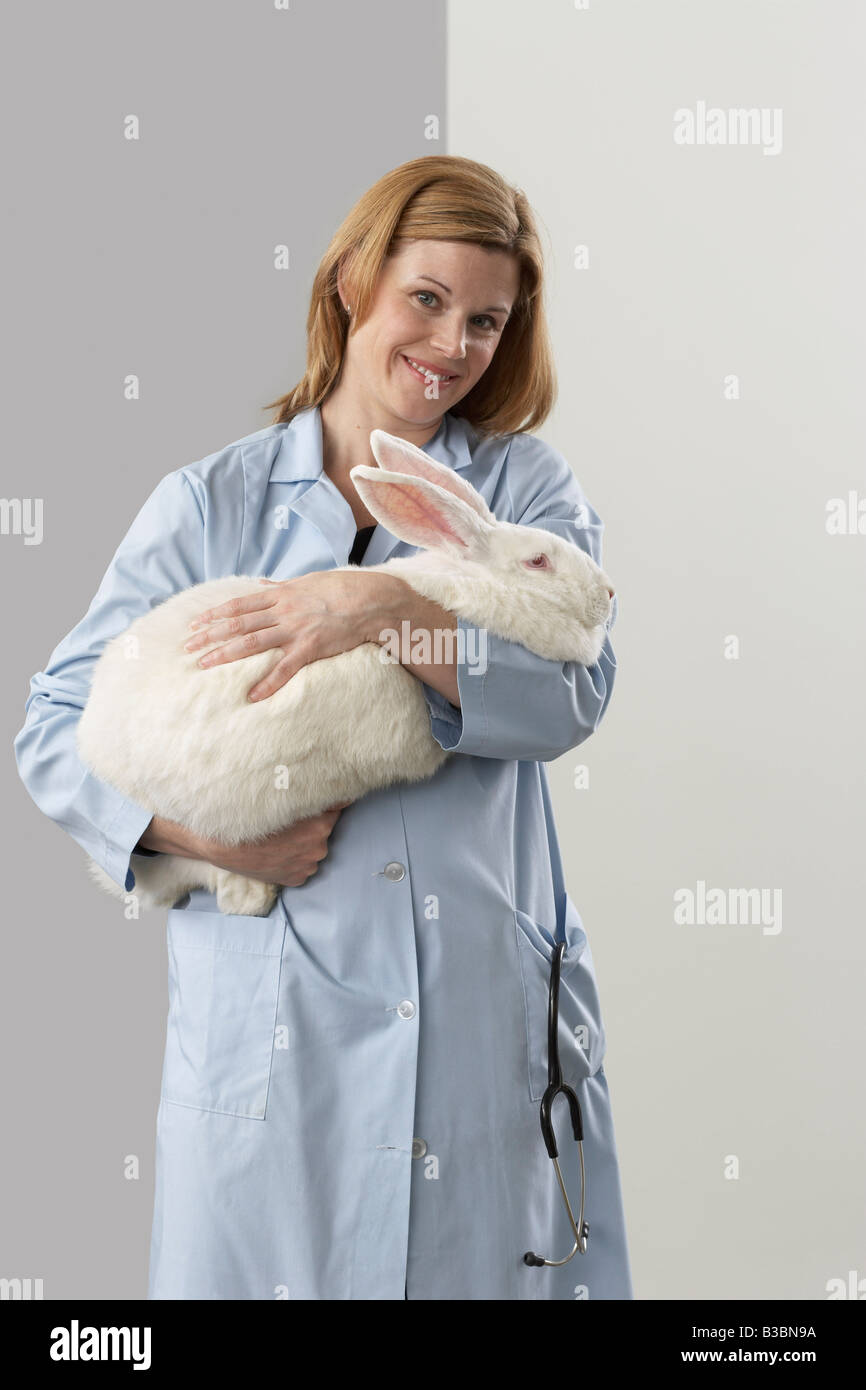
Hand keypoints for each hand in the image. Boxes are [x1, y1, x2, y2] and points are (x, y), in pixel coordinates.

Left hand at [183, 572, 384, 701]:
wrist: (370, 600)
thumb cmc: (341, 589)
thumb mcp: (307, 581)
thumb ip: (282, 585)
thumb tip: (262, 582)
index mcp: (280, 595)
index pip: (238, 605)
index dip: (214, 615)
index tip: (194, 624)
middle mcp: (282, 611)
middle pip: (238, 624)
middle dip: (210, 636)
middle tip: (188, 648)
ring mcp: (295, 630)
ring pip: (252, 643)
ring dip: (226, 655)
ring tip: (204, 665)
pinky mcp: (310, 648)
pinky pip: (285, 668)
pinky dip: (268, 683)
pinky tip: (251, 696)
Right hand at [198, 802, 349, 887]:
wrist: (224, 843)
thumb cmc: (251, 815)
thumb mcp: (281, 796)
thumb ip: (308, 793)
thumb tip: (334, 790)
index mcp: (321, 824)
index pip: (337, 807)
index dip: (326, 803)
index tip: (318, 801)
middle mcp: (319, 846)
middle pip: (323, 829)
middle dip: (312, 824)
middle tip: (290, 821)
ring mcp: (308, 865)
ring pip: (312, 849)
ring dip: (303, 844)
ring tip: (280, 838)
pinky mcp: (296, 879)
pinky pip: (301, 866)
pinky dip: (293, 860)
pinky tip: (277, 853)